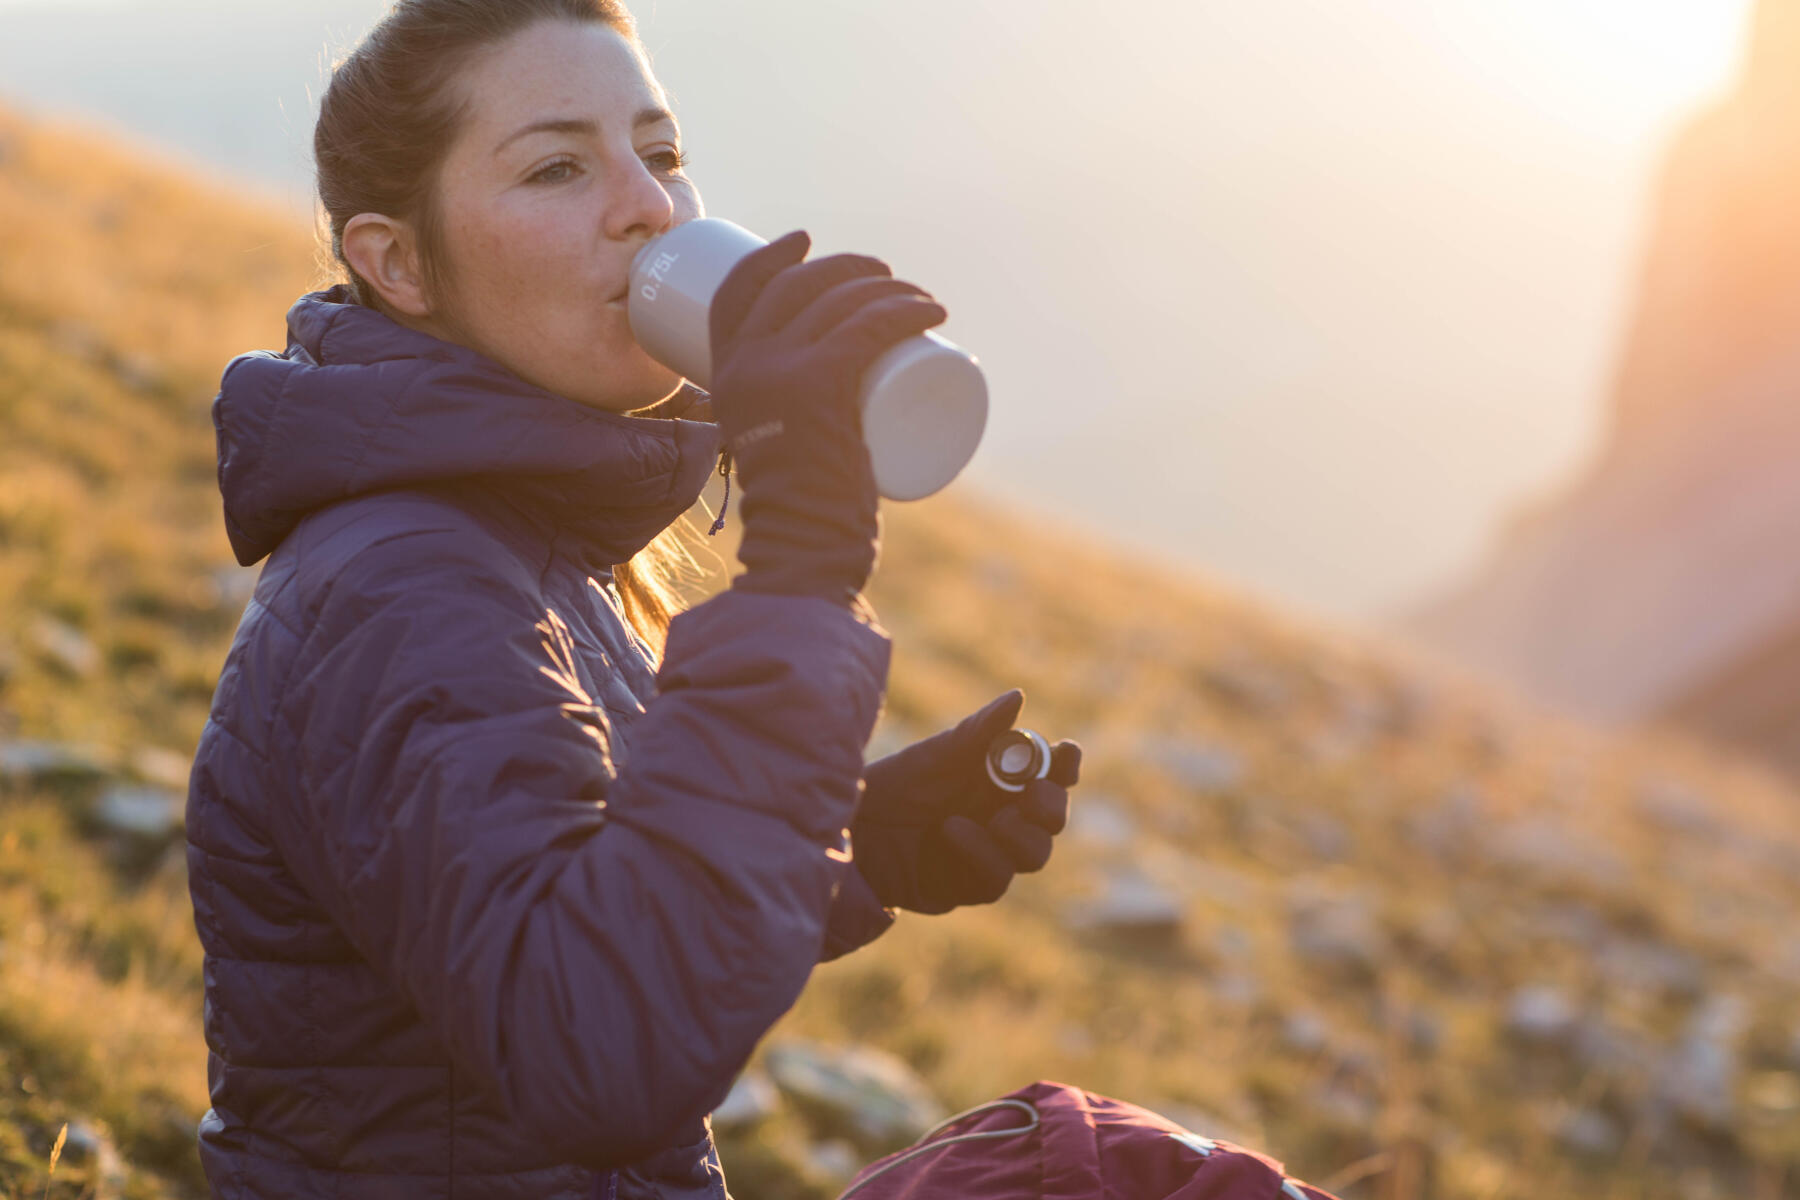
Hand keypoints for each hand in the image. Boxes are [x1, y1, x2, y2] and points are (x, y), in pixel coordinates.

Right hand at [707, 231, 946, 602]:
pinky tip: (931, 309)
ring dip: (888, 286)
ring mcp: (783, 372)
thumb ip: (775, 419)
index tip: (806, 241)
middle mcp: (747, 363)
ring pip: (840, 302)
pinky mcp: (822, 386)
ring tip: (918, 298)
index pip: (737, 289)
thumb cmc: (796, 506)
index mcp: (723, 372)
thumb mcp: (767, 444)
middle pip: (797, 285)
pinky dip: (905, 311)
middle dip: (845, 267)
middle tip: (883, 278)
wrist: (801, 542)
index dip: (770, 256)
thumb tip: (810, 399)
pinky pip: (867, 327)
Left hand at [853, 690, 1081, 913]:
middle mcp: (1002, 815)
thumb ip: (979, 732)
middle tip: (1031, 792)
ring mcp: (989, 853)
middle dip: (1051, 805)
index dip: (1066, 765)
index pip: (1052, 773)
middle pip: (1053, 817)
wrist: (850, 830)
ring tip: (997, 819)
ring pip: (1036, 854)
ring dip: (1023, 835)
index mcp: (1002, 780)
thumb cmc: (894, 787)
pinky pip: (996, 879)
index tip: (1066, 752)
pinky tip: (951, 830)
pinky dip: (981, 852)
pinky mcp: (967, 885)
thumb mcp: (937, 755)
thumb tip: (1018, 698)